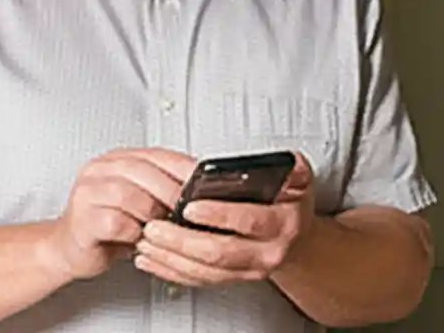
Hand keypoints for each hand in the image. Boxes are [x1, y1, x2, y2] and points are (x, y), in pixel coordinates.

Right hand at [42, 148, 195, 281]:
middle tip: (188, 212)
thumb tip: (201, 190)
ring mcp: (87, 192)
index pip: (156, 154)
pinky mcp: (82, 219)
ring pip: (129, 194)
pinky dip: (133, 232)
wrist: (69, 248)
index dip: (184, 169)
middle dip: (172, 193)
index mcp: (116, 159)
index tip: (204, 184)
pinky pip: (116, 222)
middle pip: (142, 171)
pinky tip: (138, 239)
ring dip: (152, 214)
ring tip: (160, 228)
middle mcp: (99, 170)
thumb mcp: (138, 200)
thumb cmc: (106, 225)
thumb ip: (161, 188)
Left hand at [134, 151, 316, 286]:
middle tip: (154, 226)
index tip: (188, 207)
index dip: (217, 215)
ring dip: (171, 258)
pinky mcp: (232, 279)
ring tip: (145, 241)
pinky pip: (199, 281)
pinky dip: (171, 271)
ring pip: (205, 271)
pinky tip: (151, 259)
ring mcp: (249, 270)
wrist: (297, 240)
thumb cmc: (289, 204)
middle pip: (219, 252)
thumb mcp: (298, 179)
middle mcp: (267, 252)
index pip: (248, 221)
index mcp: (282, 224)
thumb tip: (284, 161)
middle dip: (181, 241)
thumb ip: (290, 168)